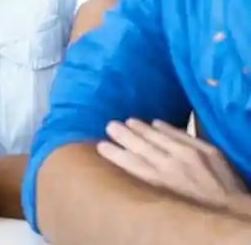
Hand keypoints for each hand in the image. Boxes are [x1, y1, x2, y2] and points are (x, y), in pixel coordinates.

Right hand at [99, 118, 246, 210]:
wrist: (233, 211)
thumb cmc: (196, 212)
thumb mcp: (168, 202)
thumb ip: (151, 186)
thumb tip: (133, 171)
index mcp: (158, 183)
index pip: (129, 162)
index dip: (113, 152)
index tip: (100, 144)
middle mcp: (170, 167)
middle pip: (140, 146)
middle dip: (123, 134)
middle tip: (110, 125)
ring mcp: (189, 156)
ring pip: (158, 136)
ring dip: (141, 128)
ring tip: (128, 121)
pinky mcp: (205, 150)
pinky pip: (180, 134)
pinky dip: (166, 128)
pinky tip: (155, 122)